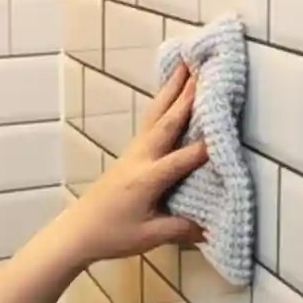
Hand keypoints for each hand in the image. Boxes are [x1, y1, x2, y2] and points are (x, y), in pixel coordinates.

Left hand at [52, 62, 208, 266]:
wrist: (76, 231)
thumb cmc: (112, 235)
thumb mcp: (149, 236)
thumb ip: (181, 228)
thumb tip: (211, 227)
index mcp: (147, 178)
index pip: (183, 159)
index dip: (205, 147)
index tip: (226, 130)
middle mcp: (140, 158)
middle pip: (166, 122)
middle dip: (183, 96)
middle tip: (199, 70)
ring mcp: (133, 152)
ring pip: (155, 115)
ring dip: (170, 90)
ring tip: (183, 67)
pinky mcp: (130, 153)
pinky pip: (150, 121)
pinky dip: (162, 103)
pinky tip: (169, 93)